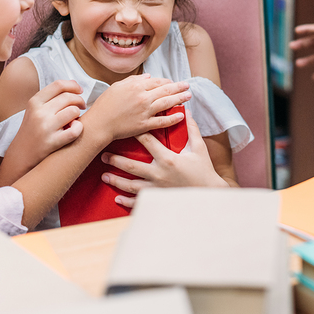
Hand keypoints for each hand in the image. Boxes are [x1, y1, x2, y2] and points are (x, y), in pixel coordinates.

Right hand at [0, 80, 85, 185]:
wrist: (20, 156)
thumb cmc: (32, 131)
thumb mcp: (35, 110)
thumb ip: (51, 98)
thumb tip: (74, 84)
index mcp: (34, 102)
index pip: (58, 85)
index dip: (73, 86)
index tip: (79, 90)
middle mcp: (39, 113)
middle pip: (68, 97)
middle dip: (79, 100)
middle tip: (82, 106)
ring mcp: (45, 128)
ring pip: (73, 111)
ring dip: (78, 114)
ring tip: (75, 119)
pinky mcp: (52, 142)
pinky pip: (75, 130)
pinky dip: (79, 128)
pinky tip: (75, 129)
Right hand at [84, 73, 190, 143]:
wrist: (99, 124)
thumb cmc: (105, 105)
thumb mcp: (117, 87)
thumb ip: (133, 80)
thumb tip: (148, 76)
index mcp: (136, 86)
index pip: (157, 81)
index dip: (167, 81)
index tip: (174, 82)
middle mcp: (143, 97)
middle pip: (165, 90)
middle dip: (178, 87)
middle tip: (187, 86)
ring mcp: (145, 111)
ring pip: (167, 103)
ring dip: (180, 99)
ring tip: (188, 96)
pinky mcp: (145, 125)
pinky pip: (162, 121)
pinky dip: (173, 118)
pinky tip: (182, 115)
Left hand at [101, 111, 227, 208]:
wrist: (209, 194)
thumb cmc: (204, 171)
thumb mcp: (199, 148)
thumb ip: (191, 130)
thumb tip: (187, 112)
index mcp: (168, 159)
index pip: (148, 142)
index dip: (136, 133)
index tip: (125, 127)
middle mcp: (159, 173)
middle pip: (132, 165)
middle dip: (116, 160)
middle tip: (104, 155)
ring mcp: (157, 188)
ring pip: (131, 184)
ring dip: (116, 180)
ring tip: (104, 176)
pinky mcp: (158, 199)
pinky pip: (139, 201)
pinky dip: (127, 200)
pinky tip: (117, 198)